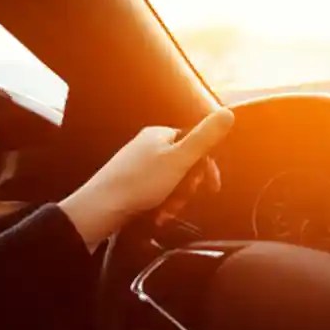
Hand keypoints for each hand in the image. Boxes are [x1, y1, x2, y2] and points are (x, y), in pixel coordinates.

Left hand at [61, 108, 233, 249]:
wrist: (100, 209)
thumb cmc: (139, 182)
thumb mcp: (179, 159)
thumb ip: (205, 138)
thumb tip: (228, 113)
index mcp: (160, 135)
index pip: (195, 145)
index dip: (205, 168)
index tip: (211, 187)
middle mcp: (148, 146)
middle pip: (184, 166)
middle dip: (187, 189)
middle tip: (180, 201)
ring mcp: (138, 166)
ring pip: (171, 183)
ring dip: (174, 201)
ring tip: (165, 213)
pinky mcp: (131, 185)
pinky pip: (156, 193)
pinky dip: (160, 206)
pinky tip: (156, 216)